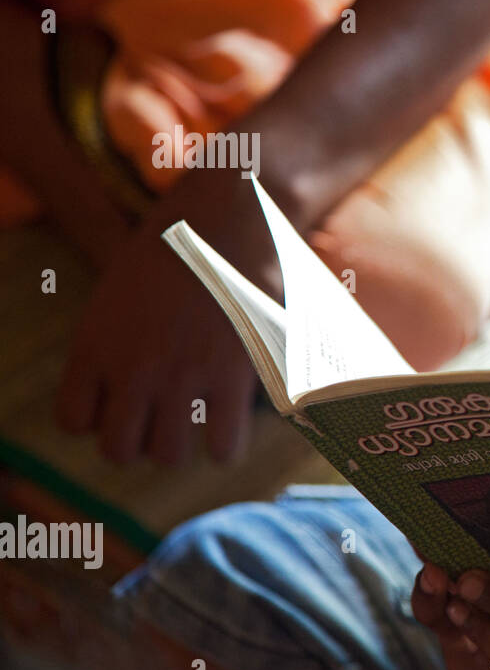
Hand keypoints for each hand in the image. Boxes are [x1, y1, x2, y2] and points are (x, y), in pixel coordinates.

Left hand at [55, 173, 279, 465]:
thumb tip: (121, 384)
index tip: (120, 400)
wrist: (227, 214)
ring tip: (193, 421)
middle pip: (118, 451)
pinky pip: (222, 447)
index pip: (74, 421)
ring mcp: (184, 376)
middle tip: (157, 418)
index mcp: (95, 344)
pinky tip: (229, 423)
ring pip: (167, 455)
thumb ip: (113, 341)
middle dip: (137, 441)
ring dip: (179, 445)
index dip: (98, 417)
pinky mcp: (235, 377)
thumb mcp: (120, 290)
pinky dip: (225, 446)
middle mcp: (134, 368)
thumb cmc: (176, 245)